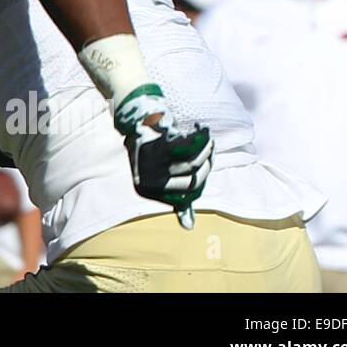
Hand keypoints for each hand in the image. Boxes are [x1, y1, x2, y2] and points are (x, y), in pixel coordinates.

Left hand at [114, 85, 213, 227]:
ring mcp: (150, 165)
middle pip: (193, 181)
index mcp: (147, 191)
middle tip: (210, 150)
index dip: (202, 180)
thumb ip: (176, 199)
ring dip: (205, 150)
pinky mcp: (157, 147)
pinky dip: (199, 138)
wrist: (136, 119)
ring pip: (193, 164)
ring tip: (207, 140)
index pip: (188, 195)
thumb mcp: (159, 178)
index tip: (207, 164)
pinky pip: (188, 148)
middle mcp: (147, 181)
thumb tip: (188, 227)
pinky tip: (202, 131)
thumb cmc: (150, 150)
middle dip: (206, 164)